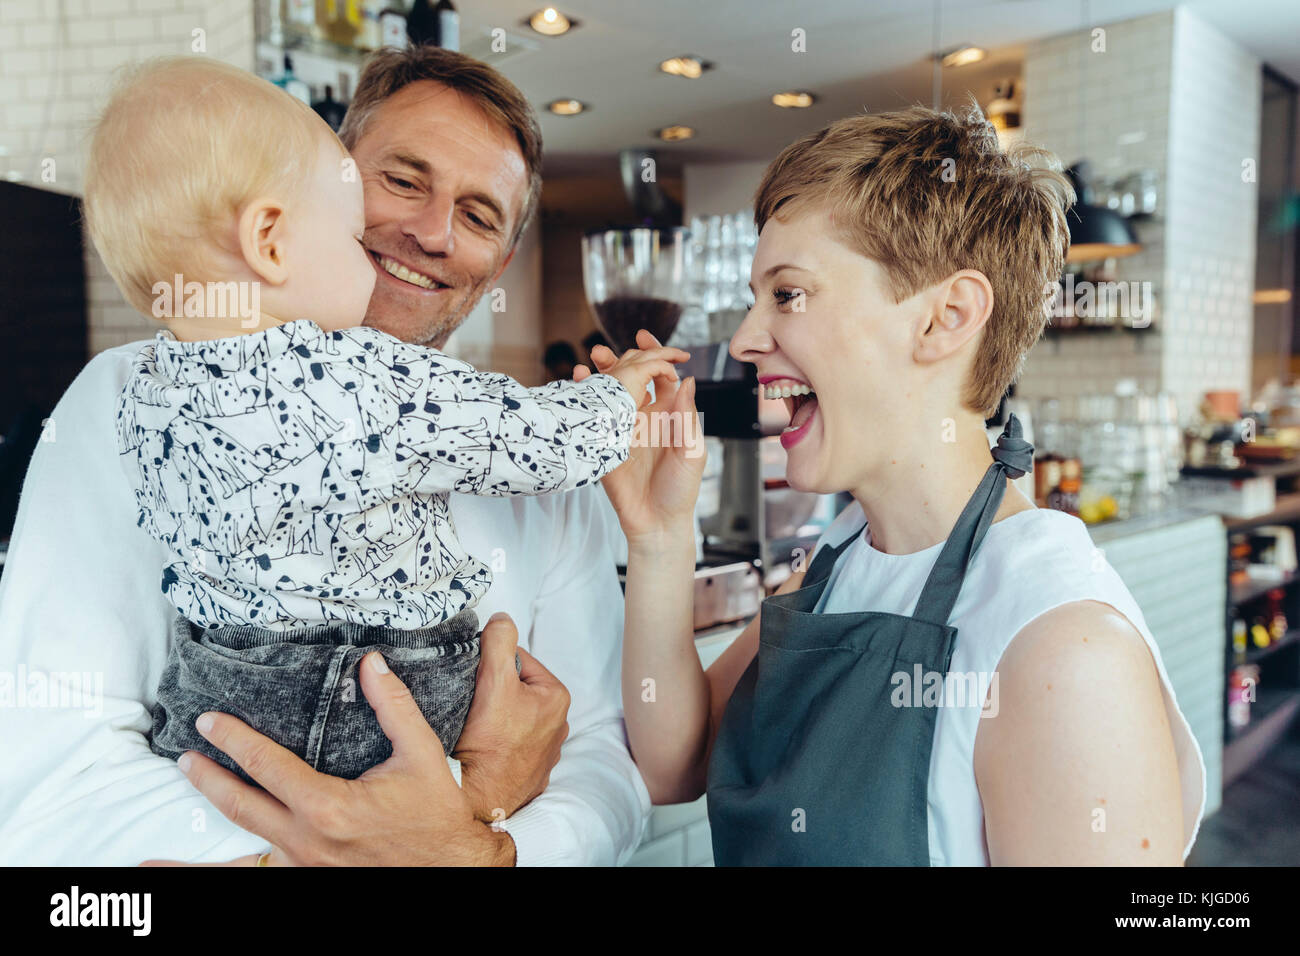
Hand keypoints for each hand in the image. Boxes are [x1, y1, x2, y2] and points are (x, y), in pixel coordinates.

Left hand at [143, 651, 515, 865]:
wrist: (453, 867)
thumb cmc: (437, 812)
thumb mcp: (421, 752)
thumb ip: (392, 706)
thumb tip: (370, 662)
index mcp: (328, 806)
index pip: (266, 766)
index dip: (234, 741)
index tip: (208, 722)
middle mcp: (308, 840)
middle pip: (241, 806)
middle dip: (208, 778)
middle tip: (185, 754)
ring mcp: (305, 867)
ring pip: (241, 853)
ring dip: (198, 844)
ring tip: (159, 838)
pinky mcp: (309, 880)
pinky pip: (258, 880)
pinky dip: (225, 878)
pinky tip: (193, 877)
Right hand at [454, 612, 570, 823]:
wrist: (477, 800)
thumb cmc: (489, 743)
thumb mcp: (494, 679)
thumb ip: (500, 640)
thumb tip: (502, 619)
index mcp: (557, 698)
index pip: (519, 660)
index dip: (492, 662)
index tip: (475, 676)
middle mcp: (559, 726)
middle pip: (515, 688)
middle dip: (493, 690)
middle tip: (471, 701)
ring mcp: (544, 753)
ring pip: (511, 717)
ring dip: (493, 716)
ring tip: (473, 725)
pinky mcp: (528, 774)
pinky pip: (509, 744)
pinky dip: (495, 741)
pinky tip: (481, 746)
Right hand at [576, 329, 706, 542]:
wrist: (657, 524)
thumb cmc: (681, 490)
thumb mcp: (691, 452)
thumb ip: (687, 416)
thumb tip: (687, 380)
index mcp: (668, 415)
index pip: (660, 376)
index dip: (653, 355)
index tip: (643, 338)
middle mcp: (644, 418)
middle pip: (630, 380)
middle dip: (618, 360)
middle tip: (603, 351)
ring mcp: (622, 430)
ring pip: (608, 394)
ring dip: (597, 376)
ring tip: (586, 362)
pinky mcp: (604, 445)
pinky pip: (592, 418)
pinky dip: (583, 400)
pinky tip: (575, 387)